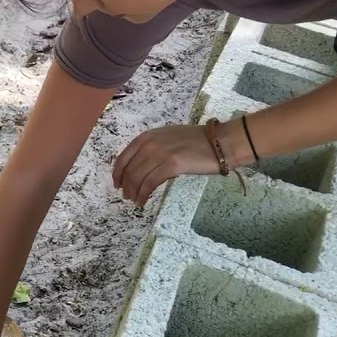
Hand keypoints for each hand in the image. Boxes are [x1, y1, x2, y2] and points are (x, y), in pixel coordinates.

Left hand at [111, 122, 242, 206]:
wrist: (219, 142)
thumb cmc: (197, 141)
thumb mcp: (168, 138)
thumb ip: (152, 148)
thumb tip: (139, 166)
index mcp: (147, 136)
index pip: (124, 156)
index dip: (118, 172)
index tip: (117, 183)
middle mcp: (150, 143)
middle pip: (130, 170)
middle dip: (126, 185)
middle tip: (127, 196)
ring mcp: (160, 153)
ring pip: (138, 177)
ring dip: (133, 192)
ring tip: (135, 201)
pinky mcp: (171, 165)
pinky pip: (150, 183)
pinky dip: (143, 194)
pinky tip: (142, 201)